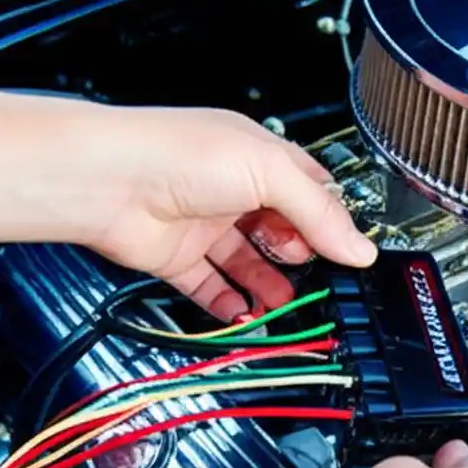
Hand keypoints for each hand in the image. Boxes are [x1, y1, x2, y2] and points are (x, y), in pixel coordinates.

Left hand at [61, 106, 377, 319]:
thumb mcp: (268, 171)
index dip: (329, 220)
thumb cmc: (176, 154)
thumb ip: (317, 212)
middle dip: (301, 256)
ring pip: (247, 263)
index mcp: (259, 156)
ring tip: (285, 304)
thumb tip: (358, 247)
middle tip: (316, 275)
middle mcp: (232, 188)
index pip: (309, 190)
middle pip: (280, 230)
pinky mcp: (178, 256)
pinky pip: (210, 286)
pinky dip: (229, 303)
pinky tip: (246, 313)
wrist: (109, 181)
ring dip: (269, 286)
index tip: (347, 251)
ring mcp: (204, 223)